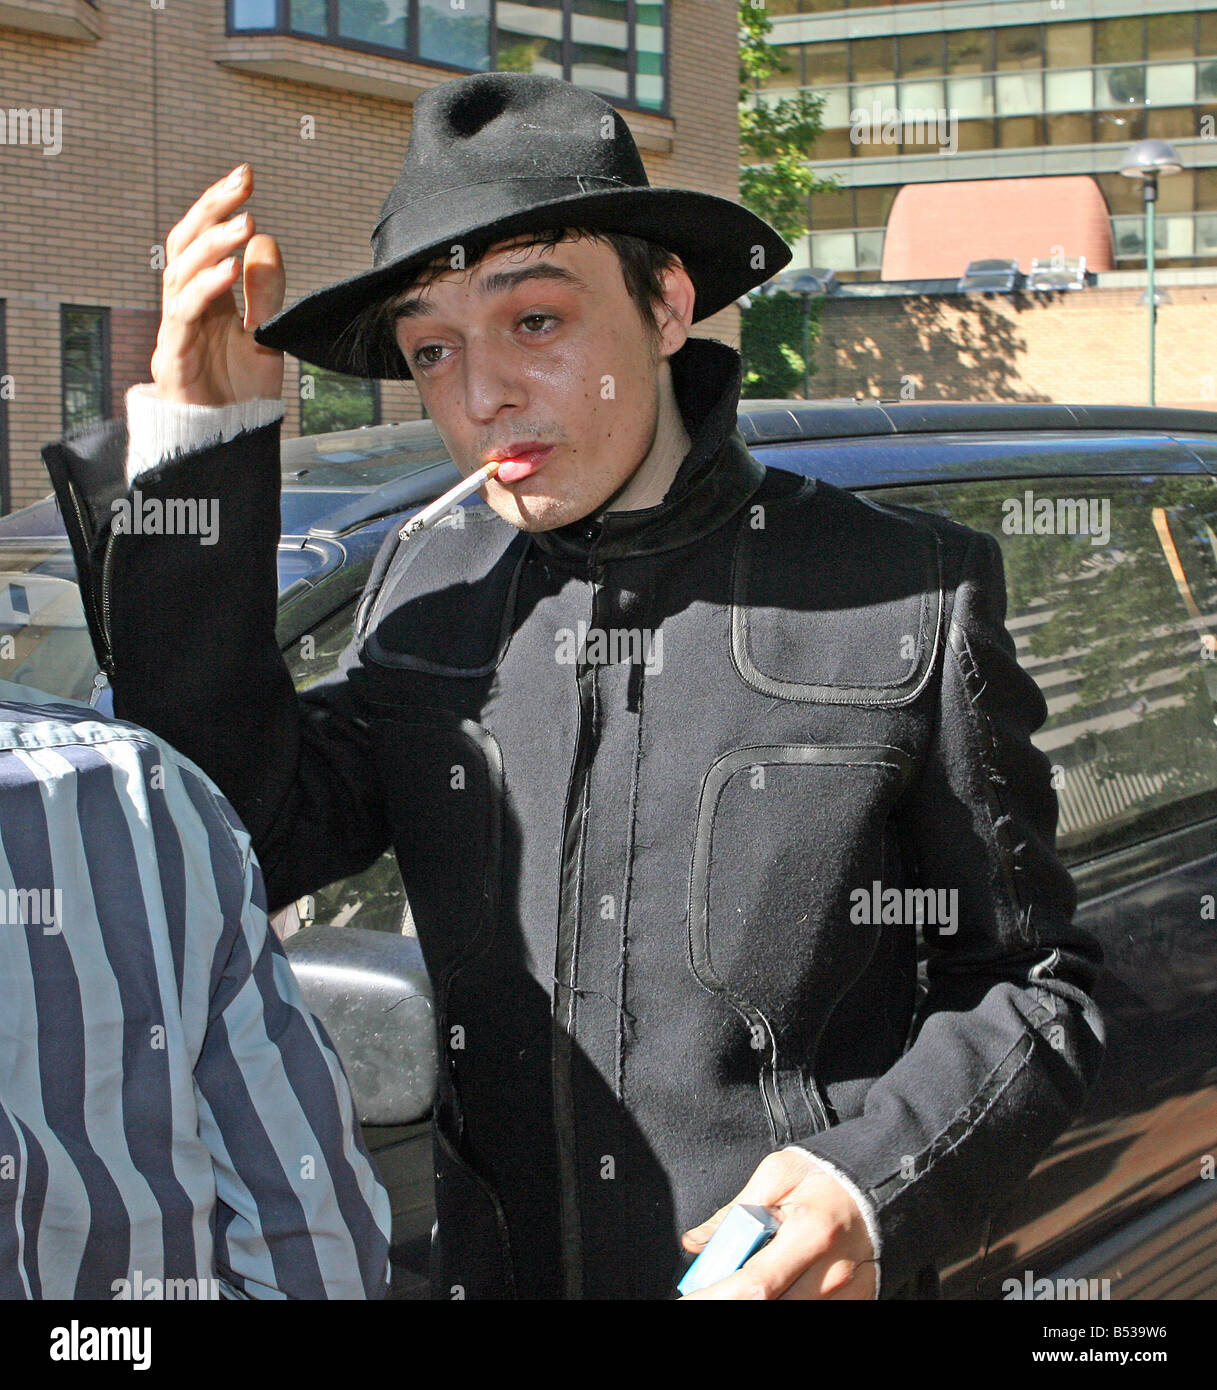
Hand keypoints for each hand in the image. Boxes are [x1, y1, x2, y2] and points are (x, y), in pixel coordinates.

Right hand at [152, 163, 285, 406]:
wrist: (230, 442)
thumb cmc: (243, 392)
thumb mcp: (266, 335)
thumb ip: (265, 293)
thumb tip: (264, 241)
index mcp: (206, 298)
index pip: (203, 239)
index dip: (219, 206)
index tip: (245, 175)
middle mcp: (185, 307)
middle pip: (185, 244)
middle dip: (212, 210)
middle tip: (241, 184)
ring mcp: (175, 331)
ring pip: (180, 273)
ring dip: (213, 245)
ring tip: (243, 222)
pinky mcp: (174, 357)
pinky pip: (185, 314)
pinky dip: (206, 288)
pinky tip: (230, 271)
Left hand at [679, 1149, 876, 1299]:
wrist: (879, 1184)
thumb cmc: (827, 1176)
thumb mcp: (778, 1175)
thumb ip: (735, 1211)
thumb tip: (697, 1242)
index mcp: (811, 1233)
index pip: (756, 1283)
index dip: (717, 1296)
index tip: (690, 1298)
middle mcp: (833, 1272)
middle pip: (772, 1305)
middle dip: (732, 1296)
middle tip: (713, 1283)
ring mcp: (848, 1293)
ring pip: (790, 1311)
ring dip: (760, 1296)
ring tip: (745, 1274)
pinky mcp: (856, 1301)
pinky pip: (813, 1310)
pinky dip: (785, 1297)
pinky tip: (777, 1282)